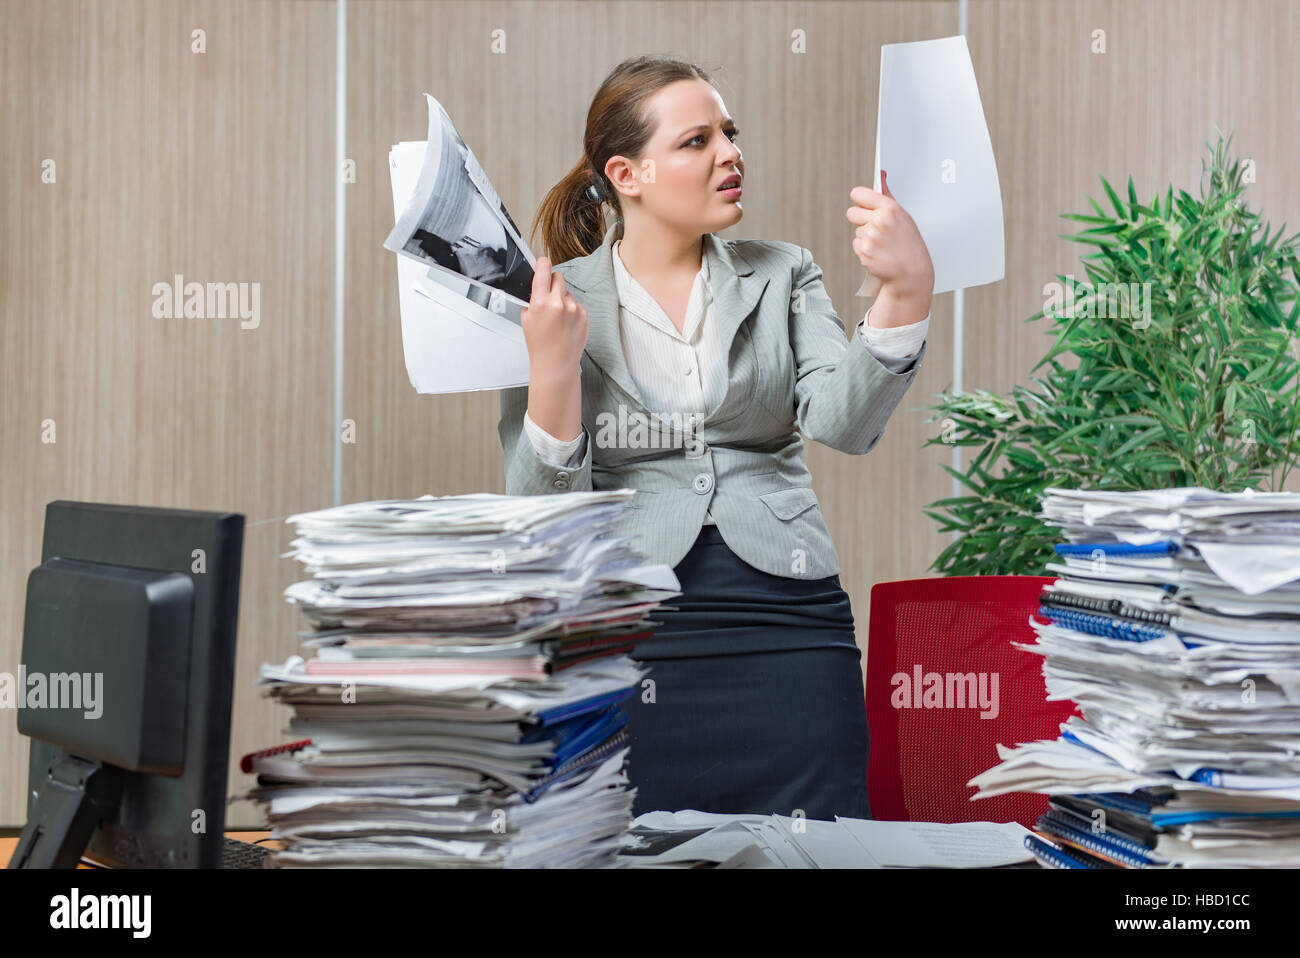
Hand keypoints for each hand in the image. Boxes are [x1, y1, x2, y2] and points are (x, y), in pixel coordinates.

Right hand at [521, 256, 586, 379]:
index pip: (544, 269)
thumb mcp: (526, 319)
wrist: (556, 364)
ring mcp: (574, 309)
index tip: (542, 263)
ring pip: (567, 292)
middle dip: (552, 283)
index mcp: (540, 303)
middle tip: (548, 296)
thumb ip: (532, 300)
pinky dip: (571, 310)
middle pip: (558, 277)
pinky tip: (566, 324)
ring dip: (562, 299)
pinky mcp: (584, 315)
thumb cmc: (540, 345)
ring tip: (557, 318)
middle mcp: (558, 303)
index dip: (542, 264)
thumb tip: (538, 286)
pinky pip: (576, 304)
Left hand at [845, 170, 934, 303]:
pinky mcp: (864, 252)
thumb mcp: (902, 216)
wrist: (911, 272)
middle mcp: (879, 221)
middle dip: (859, 219)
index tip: (862, 203)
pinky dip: (864, 249)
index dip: (859, 199)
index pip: (858, 194)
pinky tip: (878, 252)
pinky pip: (856, 244)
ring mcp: (870, 237)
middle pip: (851, 212)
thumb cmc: (909, 243)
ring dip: (866, 236)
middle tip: (874, 227)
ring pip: (857, 230)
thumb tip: (881, 174)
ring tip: (882, 244)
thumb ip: (887, 196)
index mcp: (890, 208)